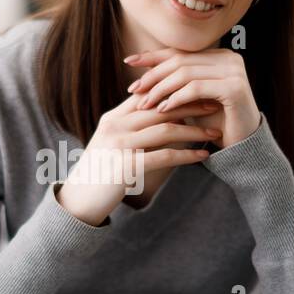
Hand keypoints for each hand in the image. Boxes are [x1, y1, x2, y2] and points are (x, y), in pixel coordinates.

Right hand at [54, 92, 224, 226]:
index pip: (149, 94)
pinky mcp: (126, 167)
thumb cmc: (99, 173)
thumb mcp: (111, 143)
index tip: (200, 91)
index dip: (176, 91)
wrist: (78, 202)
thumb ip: (131, 127)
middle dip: (191, 104)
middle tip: (215, 105)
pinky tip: (203, 156)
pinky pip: (164, 156)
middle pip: (161, 108)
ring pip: (166, 130)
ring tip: (215, 132)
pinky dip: (187, 155)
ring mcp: (119, 146)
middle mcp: (115, 127)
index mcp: (113, 118)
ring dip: (195, 130)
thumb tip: (162, 116)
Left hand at [123, 47, 261, 148]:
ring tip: (144, 104)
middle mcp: (229, 58)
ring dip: (161, 89)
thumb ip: (173, 83)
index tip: (128, 61)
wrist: (240, 147)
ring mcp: (234, 71)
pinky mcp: (235, 87)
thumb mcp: (189, 100)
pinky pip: (196, 88)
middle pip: (180, 60)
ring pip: (185, 73)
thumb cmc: (213, 124)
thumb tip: (141, 72)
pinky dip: (176, 98)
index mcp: (219, 56)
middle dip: (153, 75)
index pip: (180, 51)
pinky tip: (162, 109)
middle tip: (133, 89)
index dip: (153, 55)